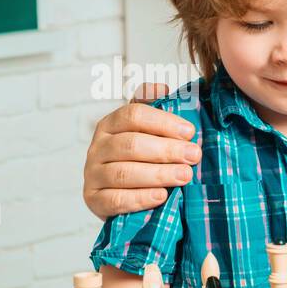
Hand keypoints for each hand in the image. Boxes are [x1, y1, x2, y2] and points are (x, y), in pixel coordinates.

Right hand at [82, 83, 199, 219]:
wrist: (119, 196)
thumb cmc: (138, 159)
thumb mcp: (145, 131)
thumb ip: (153, 108)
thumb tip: (163, 87)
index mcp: (110, 124)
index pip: (133, 115)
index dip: (163, 122)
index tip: (190, 132)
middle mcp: (97, 147)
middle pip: (131, 144)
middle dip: (166, 150)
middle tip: (194, 156)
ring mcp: (92, 174)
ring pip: (123, 173)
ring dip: (158, 174)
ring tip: (185, 176)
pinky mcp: (93, 200)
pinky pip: (116, 199)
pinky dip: (141, 198)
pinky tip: (162, 196)